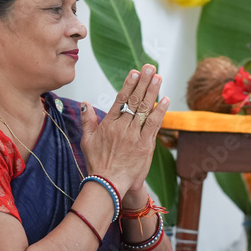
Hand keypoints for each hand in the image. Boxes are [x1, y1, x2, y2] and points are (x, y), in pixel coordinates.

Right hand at [80, 64, 169, 195]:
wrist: (108, 184)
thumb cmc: (98, 164)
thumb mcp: (87, 140)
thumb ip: (87, 120)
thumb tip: (85, 103)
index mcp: (108, 124)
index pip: (120, 100)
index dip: (129, 84)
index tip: (135, 72)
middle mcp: (122, 128)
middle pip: (134, 100)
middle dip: (143, 82)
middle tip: (150, 67)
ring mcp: (134, 136)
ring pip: (145, 109)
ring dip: (152, 92)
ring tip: (158, 77)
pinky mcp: (145, 145)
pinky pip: (154, 125)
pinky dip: (160, 111)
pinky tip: (165, 99)